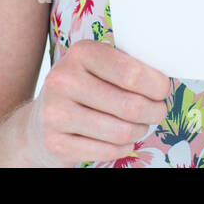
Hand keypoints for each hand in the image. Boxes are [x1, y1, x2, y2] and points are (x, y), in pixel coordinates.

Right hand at [20, 38, 170, 166]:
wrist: (38, 123)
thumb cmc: (83, 90)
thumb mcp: (99, 66)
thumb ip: (128, 66)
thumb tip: (165, 82)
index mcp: (81, 53)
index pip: (132, 73)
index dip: (157, 86)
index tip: (163, 90)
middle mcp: (63, 80)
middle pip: (131, 105)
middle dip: (155, 111)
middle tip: (157, 111)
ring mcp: (55, 114)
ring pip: (123, 131)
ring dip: (140, 130)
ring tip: (138, 125)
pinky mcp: (55, 144)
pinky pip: (109, 151)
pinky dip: (123, 147)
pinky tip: (119, 140)